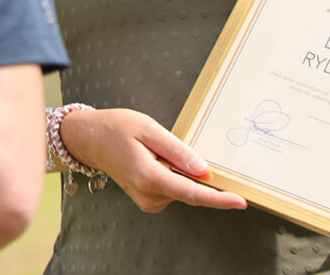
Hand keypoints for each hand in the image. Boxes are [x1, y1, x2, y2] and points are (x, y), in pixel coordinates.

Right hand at [58, 107, 248, 213]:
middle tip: (168, 145)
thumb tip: (203, 170)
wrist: (90, 139)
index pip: (192, 193)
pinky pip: (172, 188)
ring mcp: (147, 200)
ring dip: (179, 170)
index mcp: (150, 177)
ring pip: (181, 188)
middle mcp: (149, 195)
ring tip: (153, 149)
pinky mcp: (147, 200)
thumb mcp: (149, 129)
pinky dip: (172, 175)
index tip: (239, 201)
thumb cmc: (116, 129)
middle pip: (188, 189)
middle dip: (193, 171)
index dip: (219, 199)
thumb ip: (177, 151)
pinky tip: (154, 159)